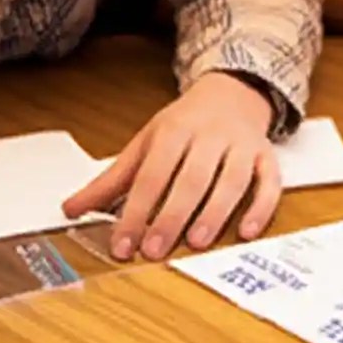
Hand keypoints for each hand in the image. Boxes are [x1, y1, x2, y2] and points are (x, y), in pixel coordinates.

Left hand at [62, 72, 279, 261]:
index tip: (123, 244)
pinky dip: (261, 208)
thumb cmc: (186, 123)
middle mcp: (211, 135)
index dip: (136, 211)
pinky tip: (246, 232)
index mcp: (175, 130)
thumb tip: (72, 209)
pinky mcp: (267, 156)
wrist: (233, 93)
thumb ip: (112, 180)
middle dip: (172, 216)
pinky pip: (270, 183)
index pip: (152, 174)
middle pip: (192, 178)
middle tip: (156, 250)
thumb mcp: (146, 143)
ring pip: (232, 180)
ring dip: (215, 213)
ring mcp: (242, 145)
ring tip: (197, 243)